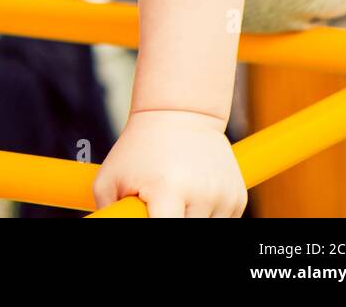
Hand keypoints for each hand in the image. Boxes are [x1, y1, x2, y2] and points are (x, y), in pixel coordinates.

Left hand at [92, 109, 247, 217]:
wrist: (180, 113)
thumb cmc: (140, 146)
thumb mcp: (111, 175)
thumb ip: (107, 209)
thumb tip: (110, 222)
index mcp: (169, 192)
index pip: (168, 231)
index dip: (157, 227)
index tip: (151, 217)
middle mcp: (203, 197)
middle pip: (186, 231)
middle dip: (170, 220)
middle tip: (160, 203)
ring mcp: (224, 198)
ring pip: (207, 230)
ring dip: (191, 220)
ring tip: (177, 196)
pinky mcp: (238, 199)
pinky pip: (223, 223)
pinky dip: (207, 216)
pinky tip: (194, 194)